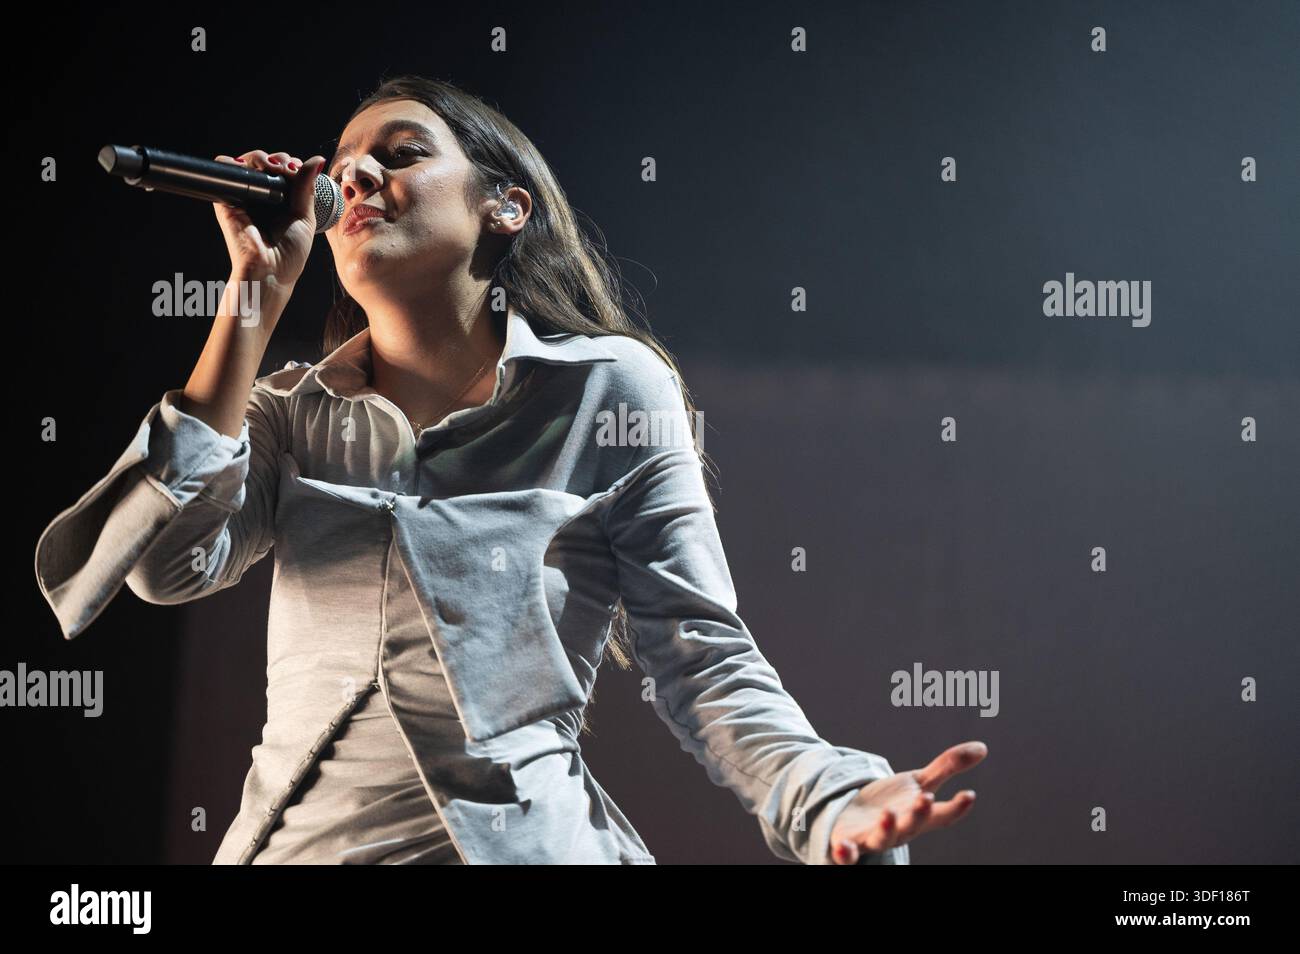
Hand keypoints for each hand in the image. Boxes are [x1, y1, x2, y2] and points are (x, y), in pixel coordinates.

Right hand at [211, 149, 327, 293]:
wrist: (270, 271)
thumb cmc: (289, 253)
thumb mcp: (305, 217)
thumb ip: (307, 188)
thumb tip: (318, 161)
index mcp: (282, 201)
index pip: (286, 170)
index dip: (293, 165)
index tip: (300, 170)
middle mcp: (262, 197)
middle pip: (268, 162)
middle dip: (280, 159)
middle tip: (288, 169)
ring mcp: (244, 196)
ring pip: (249, 161)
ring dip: (261, 157)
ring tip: (273, 167)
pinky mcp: (227, 198)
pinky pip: (225, 169)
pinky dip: (235, 161)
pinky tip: (254, 167)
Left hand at [829, 740, 986, 863]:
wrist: (854, 820)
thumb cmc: (892, 804)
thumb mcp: (919, 783)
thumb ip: (948, 766)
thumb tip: (983, 747)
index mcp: (918, 816)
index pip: (942, 815)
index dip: (957, 808)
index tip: (969, 795)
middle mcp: (899, 830)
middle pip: (912, 825)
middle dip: (920, 814)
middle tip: (927, 798)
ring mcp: (873, 837)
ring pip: (882, 838)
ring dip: (886, 829)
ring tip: (888, 813)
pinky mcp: (847, 841)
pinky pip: (846, 853)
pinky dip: (845, 853)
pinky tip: (843, 848)